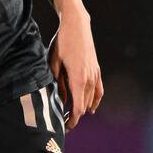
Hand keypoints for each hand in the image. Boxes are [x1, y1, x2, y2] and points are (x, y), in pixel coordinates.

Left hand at [47, 10, 102, 130]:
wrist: (77, 25)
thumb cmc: (62, 42)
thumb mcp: (54, 63)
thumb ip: (58, 84)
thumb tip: (61, 101)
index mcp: (78, 78)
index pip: (78, 107)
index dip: (72, 120)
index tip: (65, 127)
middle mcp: (89, 78)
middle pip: (85, 106)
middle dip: (75, 117)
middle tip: (63, 123)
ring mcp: (95, 74)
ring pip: (91, 99)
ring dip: (83, 109)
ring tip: (72, 116)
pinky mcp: (97, 70)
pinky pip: (99, 90)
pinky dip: (95, 100)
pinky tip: (91, 108)